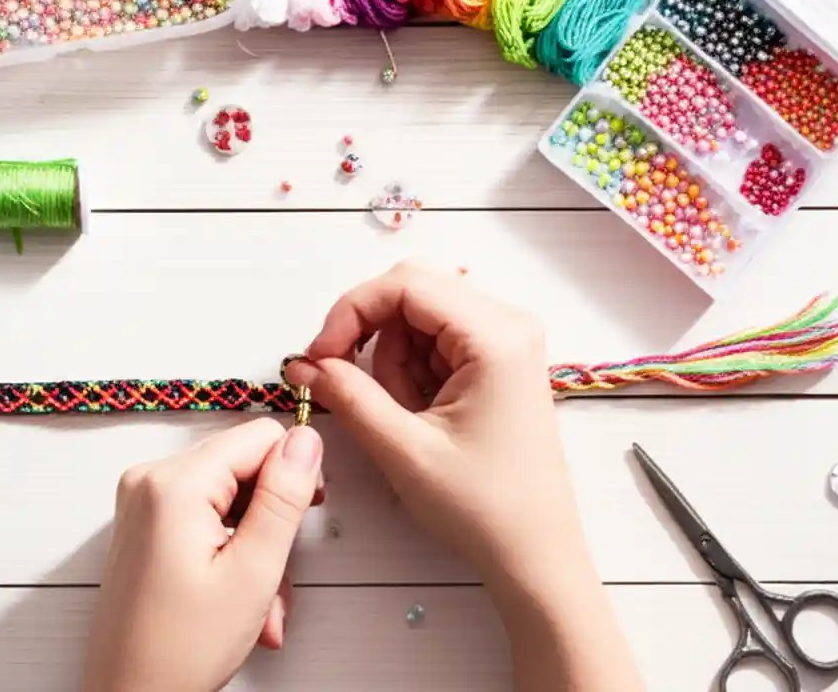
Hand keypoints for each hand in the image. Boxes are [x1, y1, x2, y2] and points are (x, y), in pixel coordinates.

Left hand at [83, 419, 323, 691]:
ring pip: (229, 498)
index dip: (294, 472)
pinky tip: (238, 599)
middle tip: (279, 573)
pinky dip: (230, 552)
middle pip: (242, 466)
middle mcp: (150, 481)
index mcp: (173, 484)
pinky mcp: (144, 526)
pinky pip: (205, 517)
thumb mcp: (253, 571)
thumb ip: (283, 497)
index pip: (259, 437)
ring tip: (259, 604)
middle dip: (272, 520)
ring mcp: (143, 504)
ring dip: (255, 546)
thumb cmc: (178, 651)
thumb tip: (306, 441)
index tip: (305, 515)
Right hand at [286, 261, 586, 583]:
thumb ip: (348, 396)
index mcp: (496, 336)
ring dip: (392, 361)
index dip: (350, 312)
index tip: (319, 356)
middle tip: (344, 383)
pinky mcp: (497, 363)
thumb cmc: (482, 508)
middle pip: (412, 292)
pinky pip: (435, 343)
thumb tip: (302, 364)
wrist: (534, 553)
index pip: (405, 284)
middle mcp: (508, 324)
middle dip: (369, 334)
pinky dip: (411, 372)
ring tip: (403, 418)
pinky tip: (419, 415)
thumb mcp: (403, 450)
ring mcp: (505, 342)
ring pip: (418, 319)